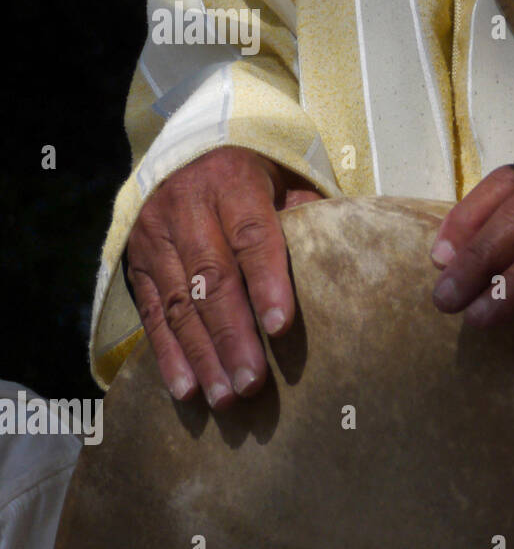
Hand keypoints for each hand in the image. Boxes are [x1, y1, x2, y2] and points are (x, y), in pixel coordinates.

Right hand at [124, 146, 321, 409]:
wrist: (188, 151)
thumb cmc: (256, 174)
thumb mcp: (285, 177)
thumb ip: (307, 215)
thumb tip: (341, 261)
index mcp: (232, 182)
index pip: (251, 236)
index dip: (267, 282)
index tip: (281, 327)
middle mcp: (186, 208)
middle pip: (211, 278)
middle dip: (232, 335)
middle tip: (252, 382)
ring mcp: (155, 237)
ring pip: (178, 303)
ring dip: (202, 355)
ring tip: (225, 397)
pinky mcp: (137, 263)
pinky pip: (151, 312)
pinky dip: (168, 354)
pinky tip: (187, 389)